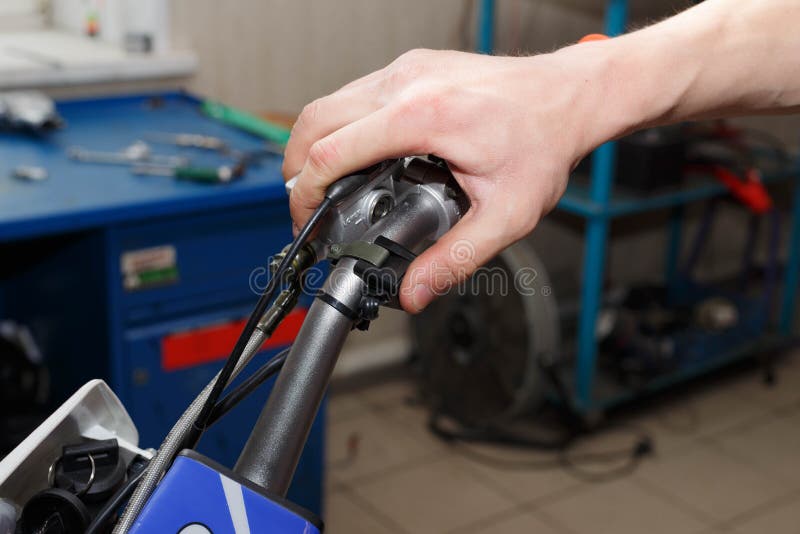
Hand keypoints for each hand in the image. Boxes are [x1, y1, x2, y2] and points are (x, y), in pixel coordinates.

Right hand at [283, 47, 616, 312]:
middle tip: (306, 206)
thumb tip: (414, 292)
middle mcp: (406, 83)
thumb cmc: (543, 143)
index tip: (305, 218)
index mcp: (423, 117)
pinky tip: (358, 157)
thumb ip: (455, 258)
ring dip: (316, 144)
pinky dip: (342, 126)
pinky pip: (355, 94)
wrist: (569, 97)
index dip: (304, 191)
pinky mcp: (412, 67)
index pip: (330, 151)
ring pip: (330, 101)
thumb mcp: (506, 214)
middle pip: (314, 118)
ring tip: (327, 187)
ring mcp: (407, 69)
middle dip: (296, 166)